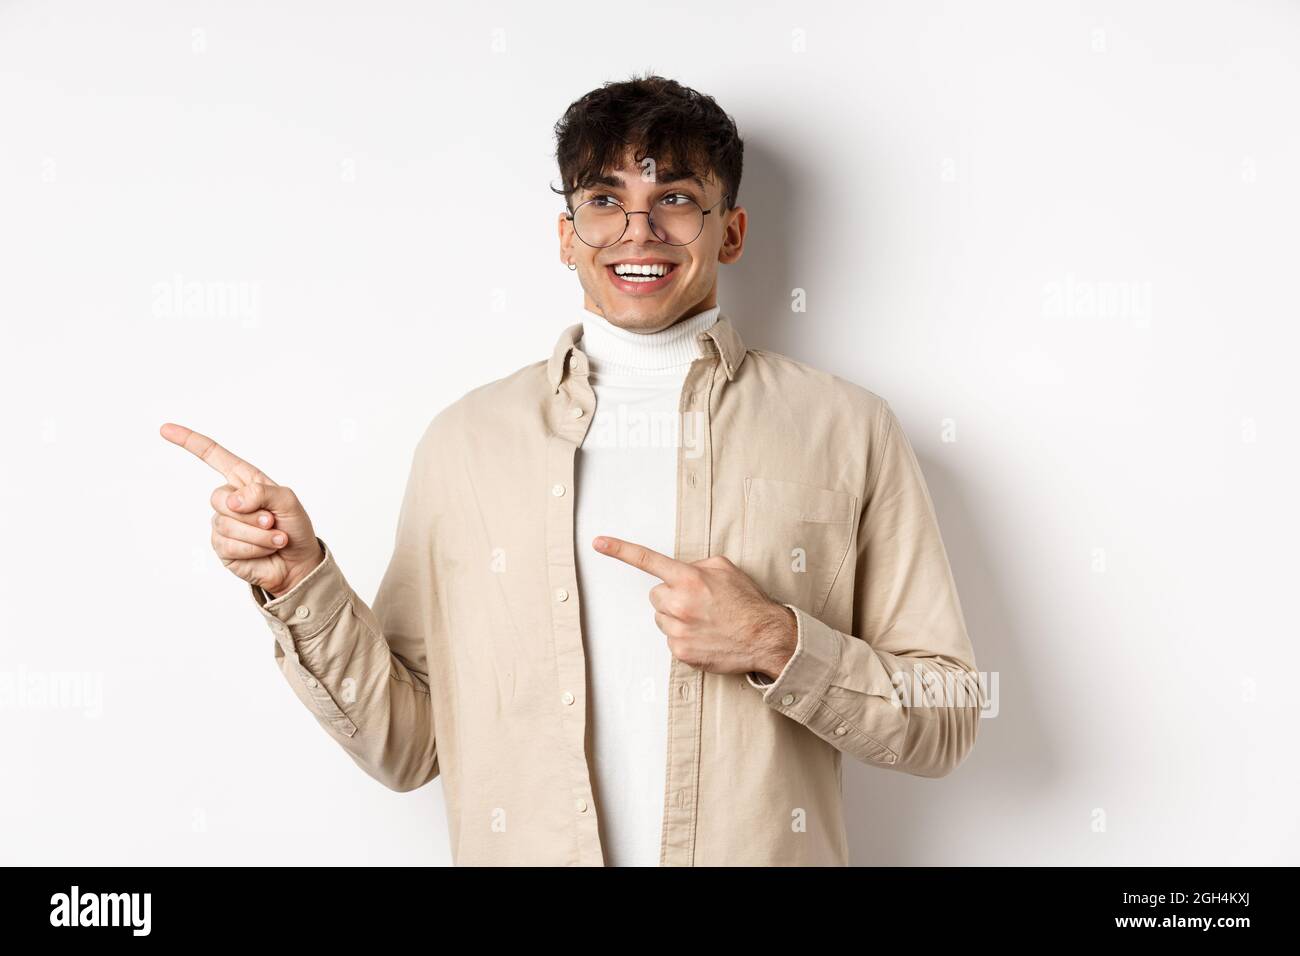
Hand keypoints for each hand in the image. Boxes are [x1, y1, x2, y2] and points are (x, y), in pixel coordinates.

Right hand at [160, 422, 323, 596]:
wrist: (298, 562)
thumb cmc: (294, 526)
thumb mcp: (288, 500)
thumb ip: (262, 492)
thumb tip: (232, 500)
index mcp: (244, 480)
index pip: (213, 456)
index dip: (189, 442)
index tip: (165, 429)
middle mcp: (230, 499)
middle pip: (218, 497)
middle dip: (250, 513)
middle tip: (272, 521)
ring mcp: (223, 523)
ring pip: (226, 524)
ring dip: (258, 534)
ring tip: (276, 538)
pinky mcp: (222, 547)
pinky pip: (229, 545)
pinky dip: (254, 548)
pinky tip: (266, 550)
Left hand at [592, 535, 796, 678]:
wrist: (765, 638)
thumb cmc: (747, 603)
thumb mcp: (725, 569)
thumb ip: (697, 565)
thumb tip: (682, 570)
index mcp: (689, 579)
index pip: (647, 560)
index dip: (620, 550)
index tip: (598, 542)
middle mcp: (679, 603)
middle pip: (655, 595)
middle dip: (671, 597)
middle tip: (697, 603)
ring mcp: (678, 630)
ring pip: (661, 618)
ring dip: (676, 618)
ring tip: (704, 621)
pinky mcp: (681, 652)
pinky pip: (670, 639)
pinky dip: (684, 637)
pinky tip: (705, 636)